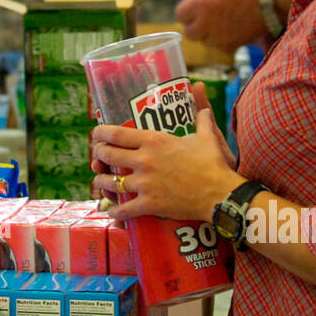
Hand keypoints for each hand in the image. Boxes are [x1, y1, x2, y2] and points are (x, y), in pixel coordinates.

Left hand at [90, 87, 243, 222]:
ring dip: (102, 182)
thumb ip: (202, 119)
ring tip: (101, 182)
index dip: (100, 133)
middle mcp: (144, 160)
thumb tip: (204, 105)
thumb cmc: (213, 164)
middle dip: (99, 156)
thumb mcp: (206, 137)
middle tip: (98, 158)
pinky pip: (124, 209)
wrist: (220, 193)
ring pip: (111, 182)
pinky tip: (112, 210)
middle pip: (108, 155)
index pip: (116, 133)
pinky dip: (115, 211)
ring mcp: (145, 183)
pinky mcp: (150, 204)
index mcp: (154, 140)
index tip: (96, 133)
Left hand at [176, 0, 269, 50]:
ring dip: (209, 33)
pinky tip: (233, 29)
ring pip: (206, 41)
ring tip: (223, 21)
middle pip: (190, 32)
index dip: (187, 9)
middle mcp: (205, 24)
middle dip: (195, 24)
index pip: (180, 14)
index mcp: (198, 5)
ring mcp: (219, 37)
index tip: (195, 5)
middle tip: (206, 15)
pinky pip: (222, 47)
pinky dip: (224, 41)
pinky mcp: (235, 44)